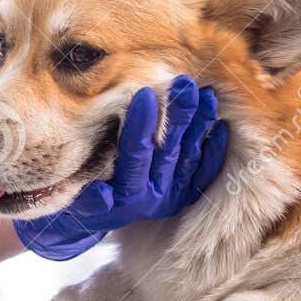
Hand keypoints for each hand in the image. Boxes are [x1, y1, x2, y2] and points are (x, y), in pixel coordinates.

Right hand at [15, 75, 228, 260]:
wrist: (95, 218)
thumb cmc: (82, 199)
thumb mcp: (79, 201)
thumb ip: (90, 200)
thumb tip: (102, 197)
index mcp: (125, 196)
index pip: (135, 153)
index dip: (141, 124)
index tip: (145, 93)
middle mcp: (153, 198)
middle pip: (168, 150)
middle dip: (178, 115)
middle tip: (184, 83)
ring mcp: (172, 195)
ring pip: (190, 156)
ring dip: (199, 124)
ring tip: (206, 93)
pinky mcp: (185, 194)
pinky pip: (204, 172)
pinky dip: (214, 149)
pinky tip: (221, 125)